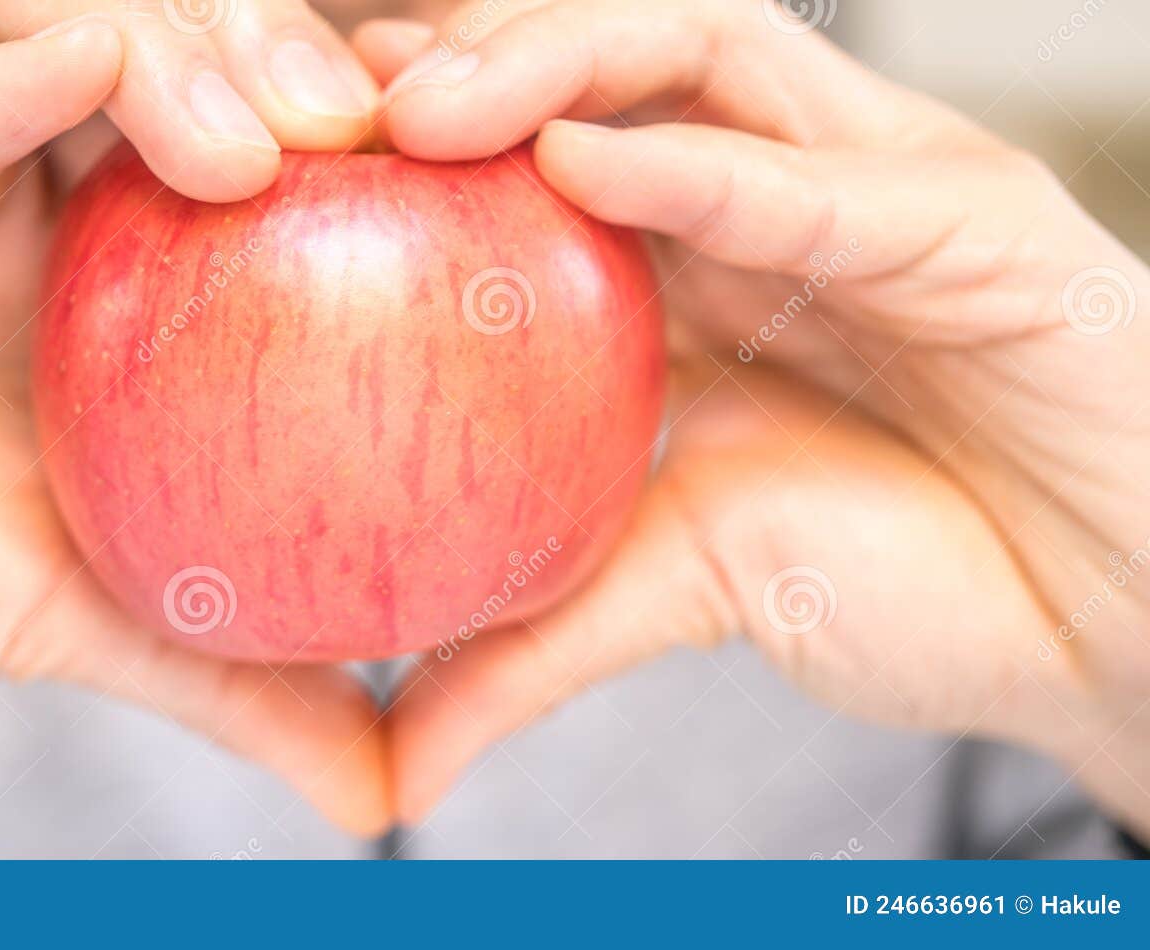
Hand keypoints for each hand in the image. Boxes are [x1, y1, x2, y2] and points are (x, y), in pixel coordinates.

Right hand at [0, 0, 390, 854]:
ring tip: (260, 144)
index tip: (453, 155)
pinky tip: (81, 66)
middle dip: (264, 47)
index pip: (213, 106)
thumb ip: (224, 667)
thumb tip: (383, 782)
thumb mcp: (69, 612)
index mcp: (53, 232)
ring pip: (12, 15)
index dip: (334, 100)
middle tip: (366, 134)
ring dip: (156, 45)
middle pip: (137, 27)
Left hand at [356, 0, 1149, 837]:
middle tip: (332, 108)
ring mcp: (869, 184)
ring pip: (700, 59)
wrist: (1103, 610)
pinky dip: (700, 175)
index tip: (288, 153)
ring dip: (555, 61)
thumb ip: (532, 646)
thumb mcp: (680, 585)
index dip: (418, 128)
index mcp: (692, 251)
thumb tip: (390, 761)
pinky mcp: (971, 221)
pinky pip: (819, 185)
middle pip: (598, 60)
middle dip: (462, 59)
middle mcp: (768, 190)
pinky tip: (578, 164)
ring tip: (427, 106)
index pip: (538, 134)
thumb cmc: (911, 566)